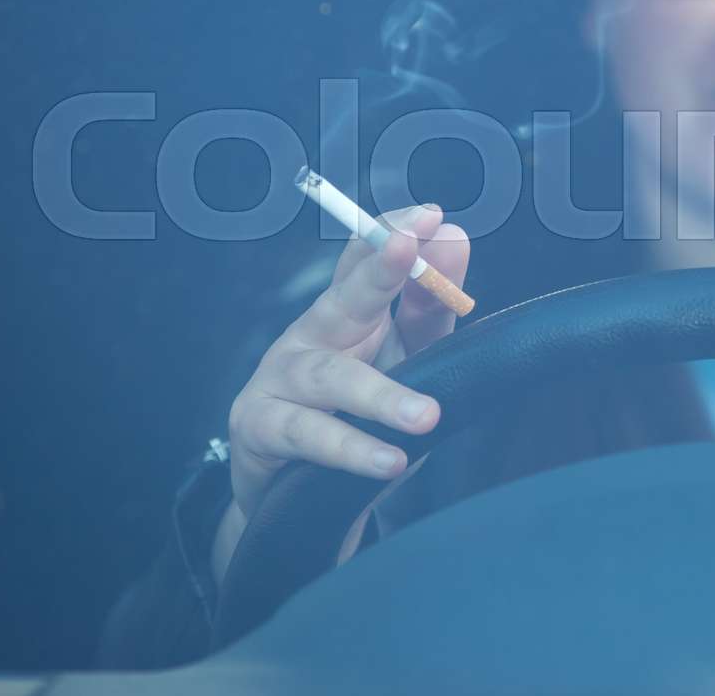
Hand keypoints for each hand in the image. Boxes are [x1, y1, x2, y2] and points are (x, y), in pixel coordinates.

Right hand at [212, 205, 469, 582]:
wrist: (299, 498)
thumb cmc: (357, 418)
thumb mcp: (404, 360)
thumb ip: (432, 310)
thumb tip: (454, 238)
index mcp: (347, 313)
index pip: (365, 258)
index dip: (392, 232)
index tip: (428, 215)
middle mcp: (310, 335)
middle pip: (344, 297)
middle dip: (378, 270)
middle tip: (409, 247)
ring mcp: (280, 378)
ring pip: (332, 378)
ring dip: (381, 396)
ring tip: (426, 415)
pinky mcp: (260, 426)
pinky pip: (308, 435)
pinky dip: (350, 449)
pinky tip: (389, 461)